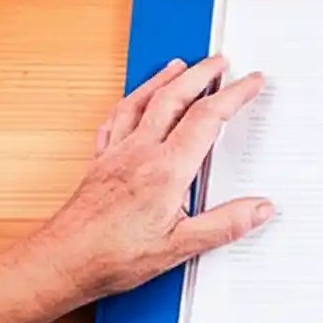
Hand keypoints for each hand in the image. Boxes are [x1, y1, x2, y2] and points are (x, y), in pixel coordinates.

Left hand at [30, 56, 273, 303]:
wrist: (63, 260)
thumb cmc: (114, 256)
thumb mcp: (180, 247)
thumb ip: (224, 225)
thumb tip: (259, 209)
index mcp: (167, 170)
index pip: (208, 118)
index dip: (234, 95)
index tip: (251, 82)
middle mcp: (141, 152)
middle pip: (175, 97)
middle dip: (201, 74)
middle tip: (220, 62)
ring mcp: (118, 153)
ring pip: (143, 102)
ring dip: (165, 79)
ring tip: (180, 65)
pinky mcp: (100, 161)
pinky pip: (115, 119)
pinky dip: (129, 103)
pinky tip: (133, 101)